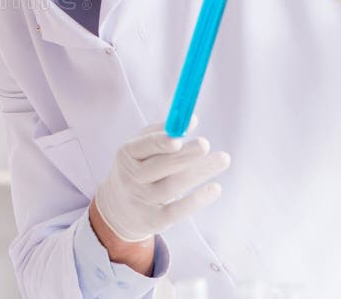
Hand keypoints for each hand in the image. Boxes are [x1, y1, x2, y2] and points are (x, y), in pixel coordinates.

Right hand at [93, 119, 229, 242]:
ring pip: (172, 186)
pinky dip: (197, 200)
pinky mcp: (154, 220)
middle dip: (183, 155)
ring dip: (199, 172)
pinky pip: (178, 210)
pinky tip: (215, 188)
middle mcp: (131, 178)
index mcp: (126, 154)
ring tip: (223, 158)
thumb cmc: (136, 168)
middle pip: (159, 166)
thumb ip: (162, 132)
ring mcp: (142, 200)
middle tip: (205, 144)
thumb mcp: (139, 148)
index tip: (179, 137)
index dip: (160, 142)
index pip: (142, 146)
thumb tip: (191, 120)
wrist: (117, 208)